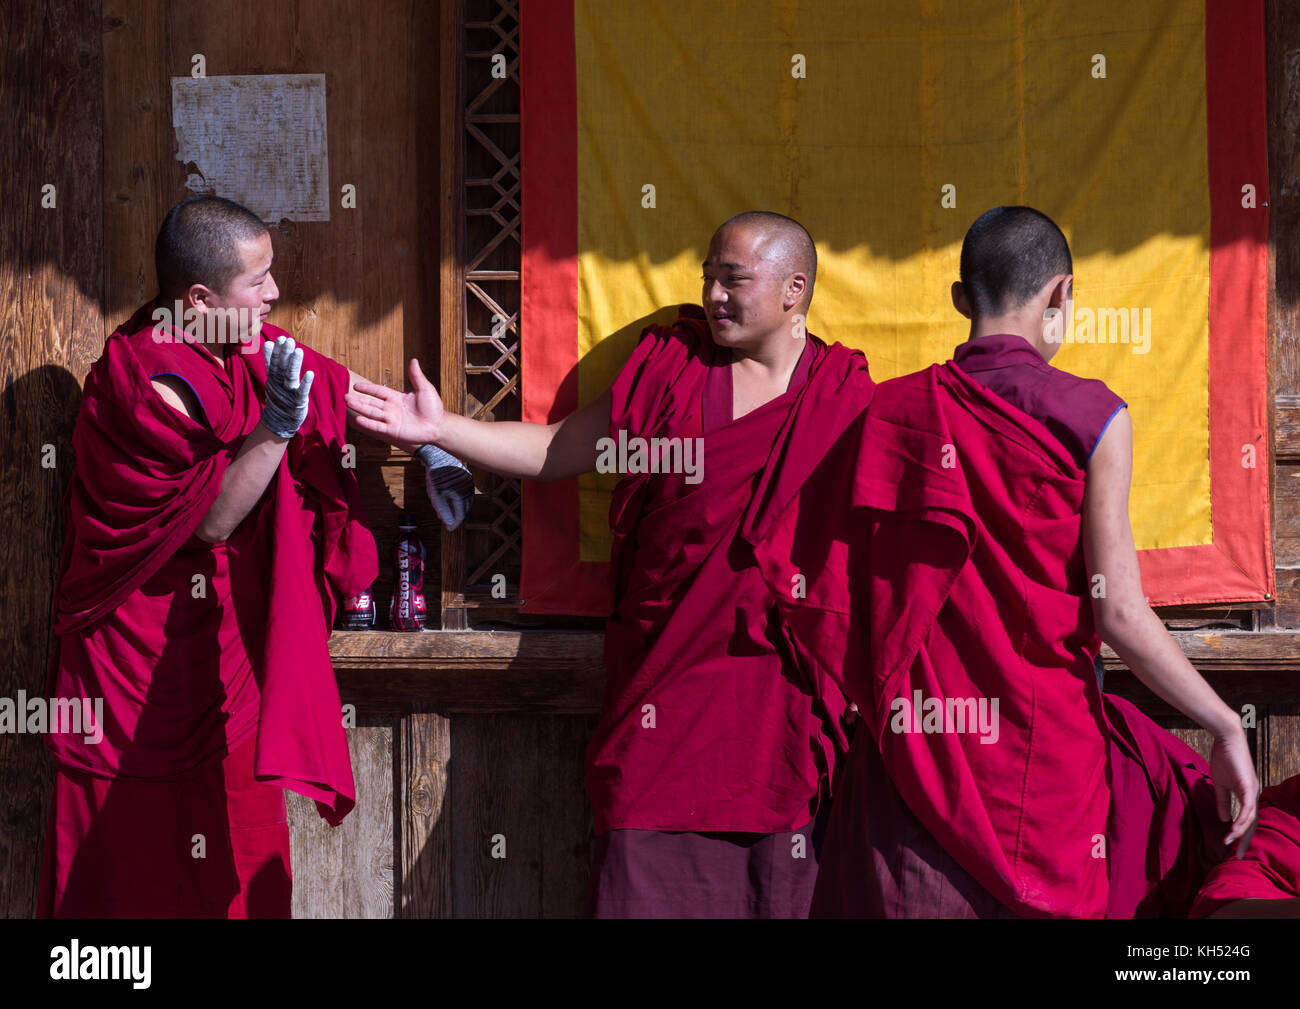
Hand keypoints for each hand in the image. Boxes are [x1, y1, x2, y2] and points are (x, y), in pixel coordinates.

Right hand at [260, 335, 313, 437]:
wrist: (278, 420)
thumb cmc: (279, 395)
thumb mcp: (272, 378)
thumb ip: (271, 361)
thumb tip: (269, 343)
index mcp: (273, 377)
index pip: (274, 362)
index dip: (277, 351)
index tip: (280, 339)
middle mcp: (279, 384)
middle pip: (281, 367)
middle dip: (284, 353)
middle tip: (288, 340)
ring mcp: (288, 393)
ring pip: (290, 376)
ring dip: (294, 363)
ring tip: (298, 351)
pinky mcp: (297, 402)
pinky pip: (302, 392)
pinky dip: (306, 383)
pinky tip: (310, 374)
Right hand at [346, 358, 445, 446]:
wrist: (438, 425)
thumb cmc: (433, 408)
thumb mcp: (424, 388)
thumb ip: (416, 376)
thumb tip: (414, 360)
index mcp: (396, 398)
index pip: (379, 391)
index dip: (368, 389)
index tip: (356, 385)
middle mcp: (391, 409)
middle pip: (371, 403)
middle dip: (358, 399)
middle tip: (345, 396)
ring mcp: (391, 420)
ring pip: (372, 413)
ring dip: (360, 408)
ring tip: (347, 403)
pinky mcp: (393, 430)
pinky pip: (378, 426)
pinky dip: (368, 422)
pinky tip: (358, 418)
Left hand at [414, 444, 474, 530]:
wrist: (437, 454)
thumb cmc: (435, 474)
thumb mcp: (436, 495)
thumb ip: (443, 510)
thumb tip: (448, 524)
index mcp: (462, 495)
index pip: (460, 515)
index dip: (454, 523)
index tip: (449, 529)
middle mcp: (468, 489)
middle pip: (465, 508)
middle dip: (457, 516)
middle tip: (450, 522)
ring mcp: (469, 482)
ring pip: (467, 500)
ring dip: (459, 507)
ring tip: (450, 511)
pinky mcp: (467, 476)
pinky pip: (466, 491)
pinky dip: (461, 498)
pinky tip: (452, 498)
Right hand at [1209, 728, 1259, 855]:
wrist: (1226, 739)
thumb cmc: (1223, 758)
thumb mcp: (1220, 784)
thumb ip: (1223, 801)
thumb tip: (1224, 819)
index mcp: (1247, 795)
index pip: (1247, 820)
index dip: (1241, 835)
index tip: (1232, 848)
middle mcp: (1254, 795)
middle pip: (1252, 824)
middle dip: (1244, 841)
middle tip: (1237, 856)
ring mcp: (1252, 791)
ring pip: (1250, 818)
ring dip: (1240, 832)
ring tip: (1230, 843)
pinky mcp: (1247, 786)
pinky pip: (1247, 808)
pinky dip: (1241, 819)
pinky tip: (1233, 828)